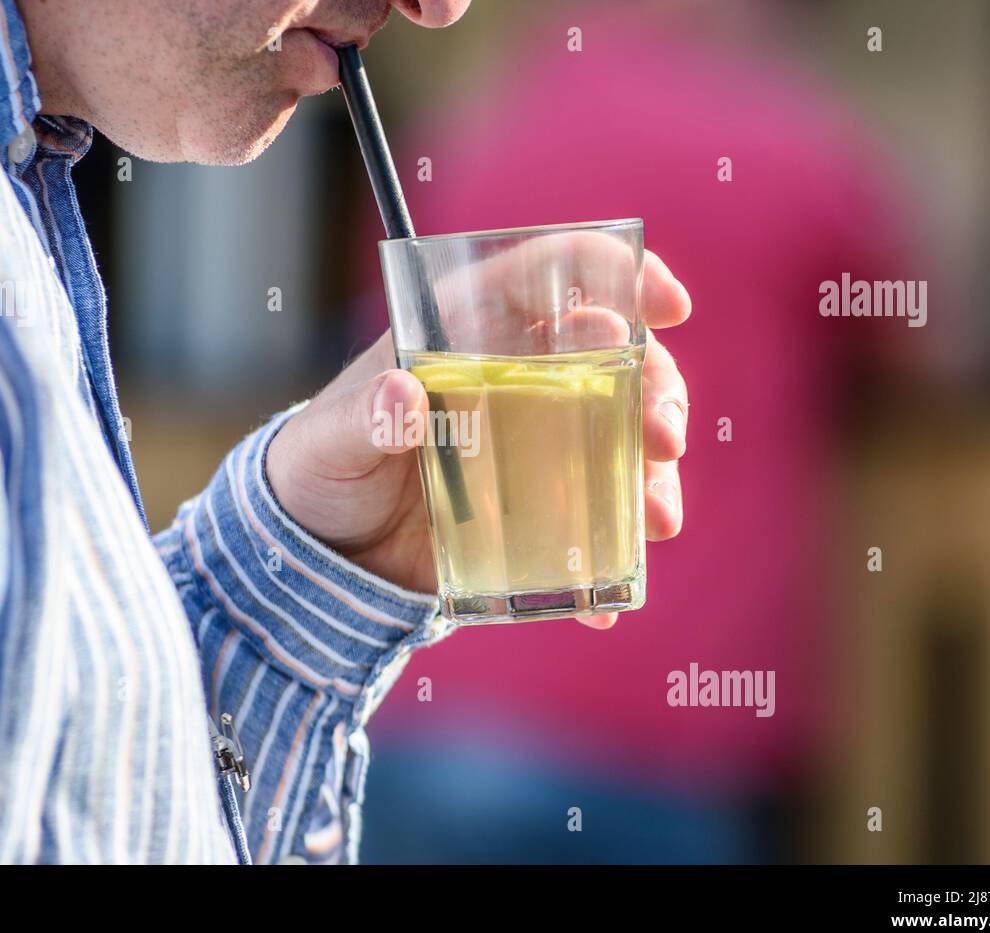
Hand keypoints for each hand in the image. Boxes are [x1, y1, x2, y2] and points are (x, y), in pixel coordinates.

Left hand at [265, 249, 691, 628]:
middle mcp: (520, 377)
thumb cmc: (321, 465)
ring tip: (659, 521)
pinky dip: (610, 559)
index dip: (622, 277)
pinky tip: (608, 599)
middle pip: (617, 359)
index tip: (669, 307)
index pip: (559, 276)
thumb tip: (403, 393)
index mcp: (474, 329)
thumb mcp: (330, 438)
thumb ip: (363, 416)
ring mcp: (539, 446)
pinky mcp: (539, 511)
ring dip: (653, 476)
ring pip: (623, 439)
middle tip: (665, 437)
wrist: (321, 551)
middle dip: (659, 391)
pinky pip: (594, 525)